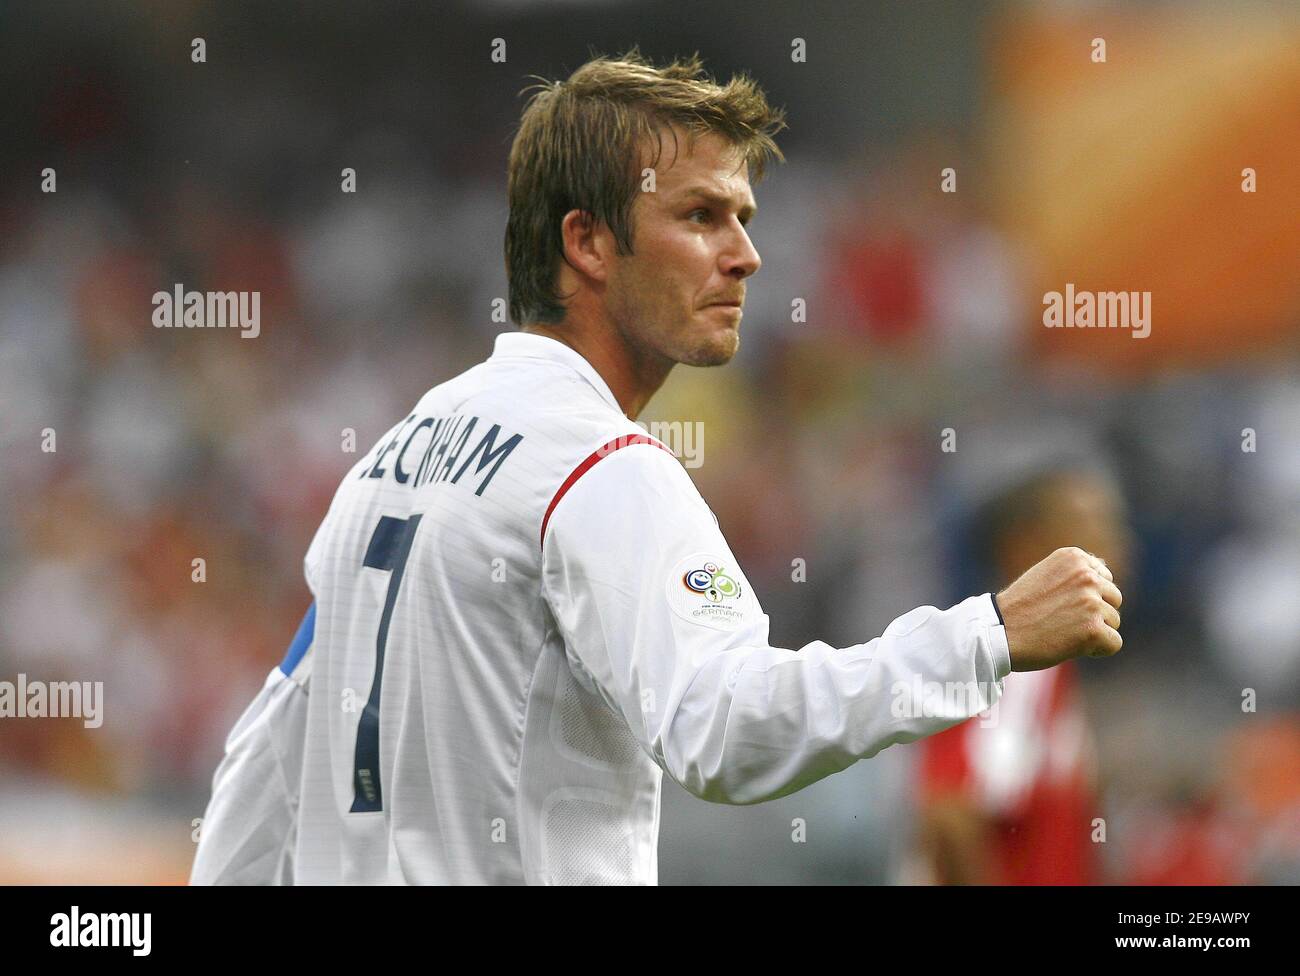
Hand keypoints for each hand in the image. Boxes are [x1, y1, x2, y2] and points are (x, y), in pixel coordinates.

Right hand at [996, 547, 1122, 670]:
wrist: (997, 633)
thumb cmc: (1018, 609)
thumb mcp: (1044, 575)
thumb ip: (1074, 573)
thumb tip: (1105, 574)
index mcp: (1074, 557)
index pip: (1104, 578)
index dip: (1086, 596)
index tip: (1061, 604)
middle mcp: (1086, 575)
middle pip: (1113, 599)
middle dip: (1095, 613)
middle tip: (1062, 621)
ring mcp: (1091, 602)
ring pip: (1113, 621)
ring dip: (1094, 631)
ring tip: (1062, 632)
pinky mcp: (1093, 629)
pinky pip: (1114, 643)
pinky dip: (1097, 650)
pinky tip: (1072, 646)